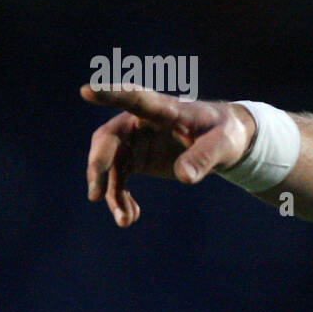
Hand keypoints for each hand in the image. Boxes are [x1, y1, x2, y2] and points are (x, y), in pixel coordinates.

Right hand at [81, 85, 256, 226]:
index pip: (136, 99)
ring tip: (124, 220)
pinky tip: (130, 217)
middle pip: (110, 138)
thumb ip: (204, 157)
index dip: (111, 95)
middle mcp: (142, 121)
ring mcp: (135, 139)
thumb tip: (185, 177)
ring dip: (111, 191)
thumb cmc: (225, 133)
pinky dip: (120, 197)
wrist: (223, 141)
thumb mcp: (223, 144)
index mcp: (165, 109)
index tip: (87, 90)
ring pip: (110, 163)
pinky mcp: (135, 158)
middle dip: (99, 165)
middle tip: (96, 194)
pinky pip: (118, 178)